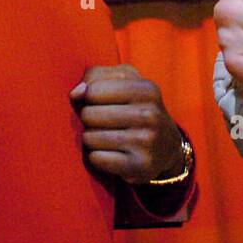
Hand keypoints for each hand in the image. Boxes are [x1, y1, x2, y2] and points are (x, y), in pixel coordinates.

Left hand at [70, 65, 183, 184]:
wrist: (167, 146)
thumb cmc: (137, 108)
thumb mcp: (126, 82)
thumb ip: (96, 76)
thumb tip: (76, 93)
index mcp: (146, 90)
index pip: (93, 90)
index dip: (89, 97)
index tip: (101, 103)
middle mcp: (149, 114)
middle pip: (89, 114)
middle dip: (89, 119)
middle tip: (104, 123)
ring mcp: (146, 142)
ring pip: (90, 138)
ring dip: (91, 139)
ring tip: (106, 138)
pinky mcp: (140, 166)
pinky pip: (97, 159)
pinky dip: (96, 157)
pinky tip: (109, 154)